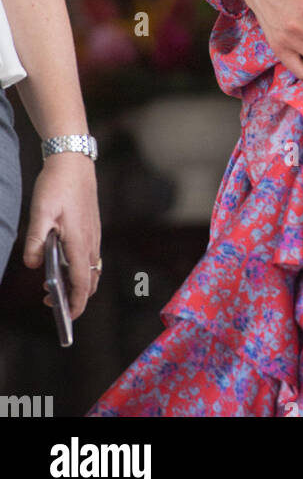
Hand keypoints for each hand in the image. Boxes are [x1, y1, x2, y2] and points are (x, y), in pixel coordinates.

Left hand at [23, 153, 100, 318]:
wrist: (73, 161)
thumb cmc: (57, 185)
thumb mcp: (39, 212)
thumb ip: (35, 240)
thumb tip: (32, 264)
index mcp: (79, 241)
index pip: (83, 282)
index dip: (76, 304)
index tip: (67, 317)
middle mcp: (91, 241)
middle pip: (91, 280)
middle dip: (75, 298)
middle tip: (51, 302)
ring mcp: (94, 234)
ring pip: (92, 269)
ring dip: (77, 283)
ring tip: (52, 286)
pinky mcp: (93, 227)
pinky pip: (91, 256)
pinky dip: (80, 269)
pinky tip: (62, 263)